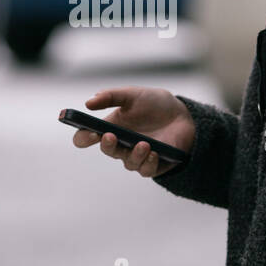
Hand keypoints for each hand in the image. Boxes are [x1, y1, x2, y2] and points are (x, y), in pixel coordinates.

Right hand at [70, 87, 194, 178]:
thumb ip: (110, 96)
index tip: (88, 130)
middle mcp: (120, 144)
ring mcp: (136, 156)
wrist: (183, 115)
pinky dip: (148, 163)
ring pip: (128, 162)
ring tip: (144, 143)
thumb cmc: (154, 105)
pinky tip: (154, 153)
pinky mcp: (153, 165)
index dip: (82, 136)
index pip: (86, 137)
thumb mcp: (132, 95)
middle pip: (106, 150)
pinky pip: (146, 170)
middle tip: (110, 136)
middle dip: (107, 145)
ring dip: (134, 154)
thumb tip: (88, 102)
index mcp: (110, 127)